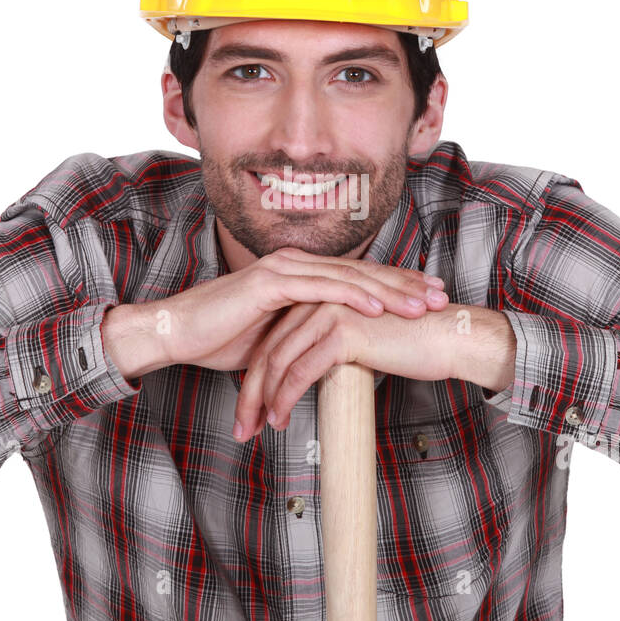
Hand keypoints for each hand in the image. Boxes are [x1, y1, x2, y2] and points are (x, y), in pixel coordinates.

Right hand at [142, 246, 448, 374]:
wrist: (177, 334)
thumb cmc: (221, 339)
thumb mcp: (278, 339)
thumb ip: (307, 337)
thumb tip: (336, 356)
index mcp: (301, 274)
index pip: (358, 279)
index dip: (397, 286)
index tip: (430, 298)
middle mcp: (297, 264)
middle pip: (363, 271)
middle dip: (406, 283)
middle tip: (442, 295)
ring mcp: (284, 269)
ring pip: (349, 277)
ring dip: (390, 290)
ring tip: (422, 302)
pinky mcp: (271, 282)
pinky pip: (321, 288)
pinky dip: (353, 295)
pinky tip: (379, 304)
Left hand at [233, 301, 462, 439]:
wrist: (449, 337)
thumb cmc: (413, 343)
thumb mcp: (361, 341)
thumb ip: (332, 349)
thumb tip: (312, 377)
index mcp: (318, 300)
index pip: (273, 340)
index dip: (257, 378)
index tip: (248, 411)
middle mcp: (317, 301)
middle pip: (267, 350)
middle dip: (249, 392)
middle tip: (241, 426)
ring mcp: (328, 313)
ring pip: (277, 362)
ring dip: (260, 400)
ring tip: (255, 429)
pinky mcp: (341, 333)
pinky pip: (300, 370)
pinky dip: (284, 397)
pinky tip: (279, 418)